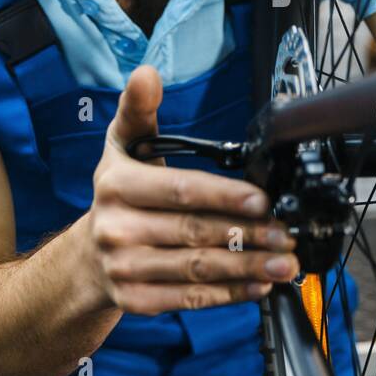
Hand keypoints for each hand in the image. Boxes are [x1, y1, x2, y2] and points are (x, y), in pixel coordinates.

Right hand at [85, 65, 298, 314]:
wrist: (87, 255)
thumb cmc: (119, 192)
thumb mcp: (121, 145)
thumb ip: (139, 110)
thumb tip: (146, 74)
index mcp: (116, 184)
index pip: (180, 190)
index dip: (224, 195)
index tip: (263, 199)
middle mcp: (116, 228)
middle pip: (194, 231)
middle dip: (248, 234)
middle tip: (287, 234)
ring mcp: (124, 268)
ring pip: (197, 269)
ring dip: (247, 268)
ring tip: (284, 262)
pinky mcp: (134, 301)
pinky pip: (189, 298)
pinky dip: (228, 294)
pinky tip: (258, 286)